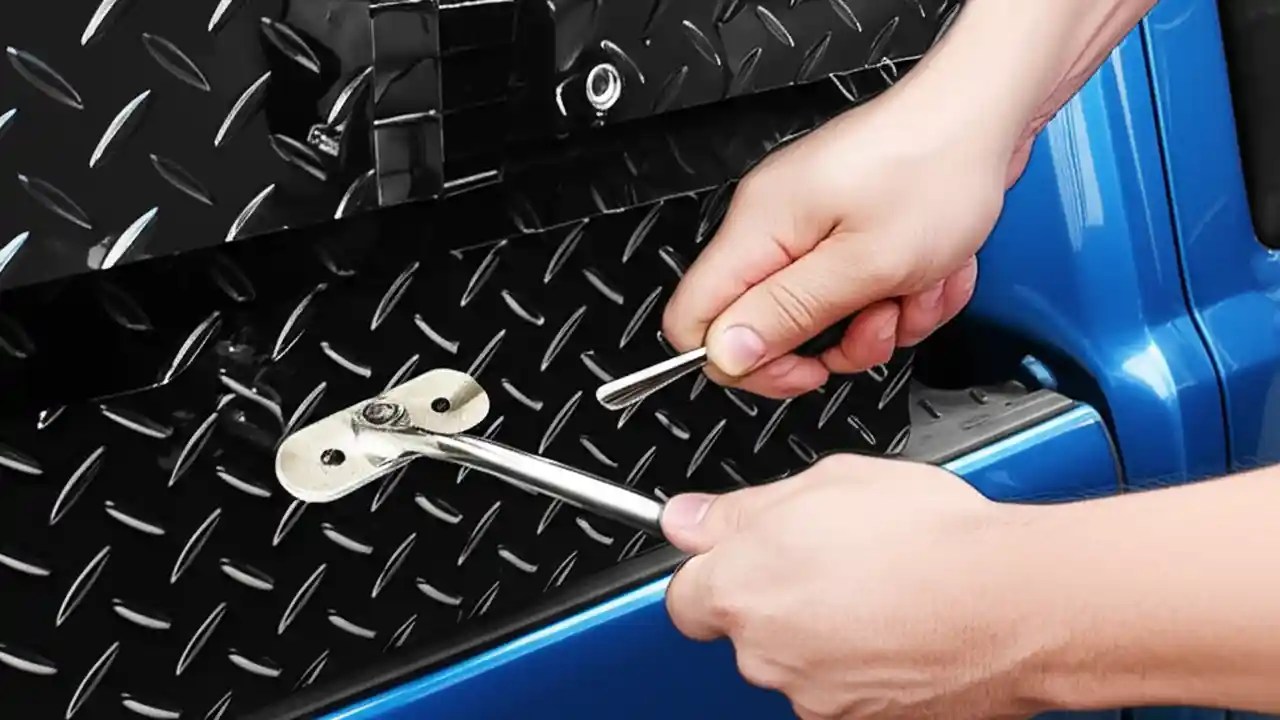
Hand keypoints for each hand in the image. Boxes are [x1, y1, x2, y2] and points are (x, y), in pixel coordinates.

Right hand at [661, 80, 1016, 398]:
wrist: (986, 114)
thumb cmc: (935, 168)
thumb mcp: (864, 265)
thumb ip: (787, 315)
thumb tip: (723, 355)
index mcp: (757, 229)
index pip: (694, 320)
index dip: (742, 361)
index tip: (801, 367)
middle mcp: (773, 224)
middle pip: (769, 326)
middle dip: (836, 340)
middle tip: (876, 320)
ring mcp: (812, 225)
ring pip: (826, 317)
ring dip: (885, 317)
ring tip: (918, 282)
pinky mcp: (848, 226)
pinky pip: (862, 291)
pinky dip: (905, 292)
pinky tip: (933, 267)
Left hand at [661, 455, 1045, 719]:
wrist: (1016, 603)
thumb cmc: (930, 537)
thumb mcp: (825, 482)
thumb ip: (740, 509)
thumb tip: (689, 518)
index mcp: (742, 588)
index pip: (686, 595)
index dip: (718, 571)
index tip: (743, 555)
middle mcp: (767, 654)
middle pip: (748, 631)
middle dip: (779, 600)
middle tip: (834, 561)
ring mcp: (816, 698)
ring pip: (800, 663)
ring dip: (825, 635)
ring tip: (883, 593)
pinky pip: (847, 692)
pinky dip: (866, 667)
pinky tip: (904, 629)